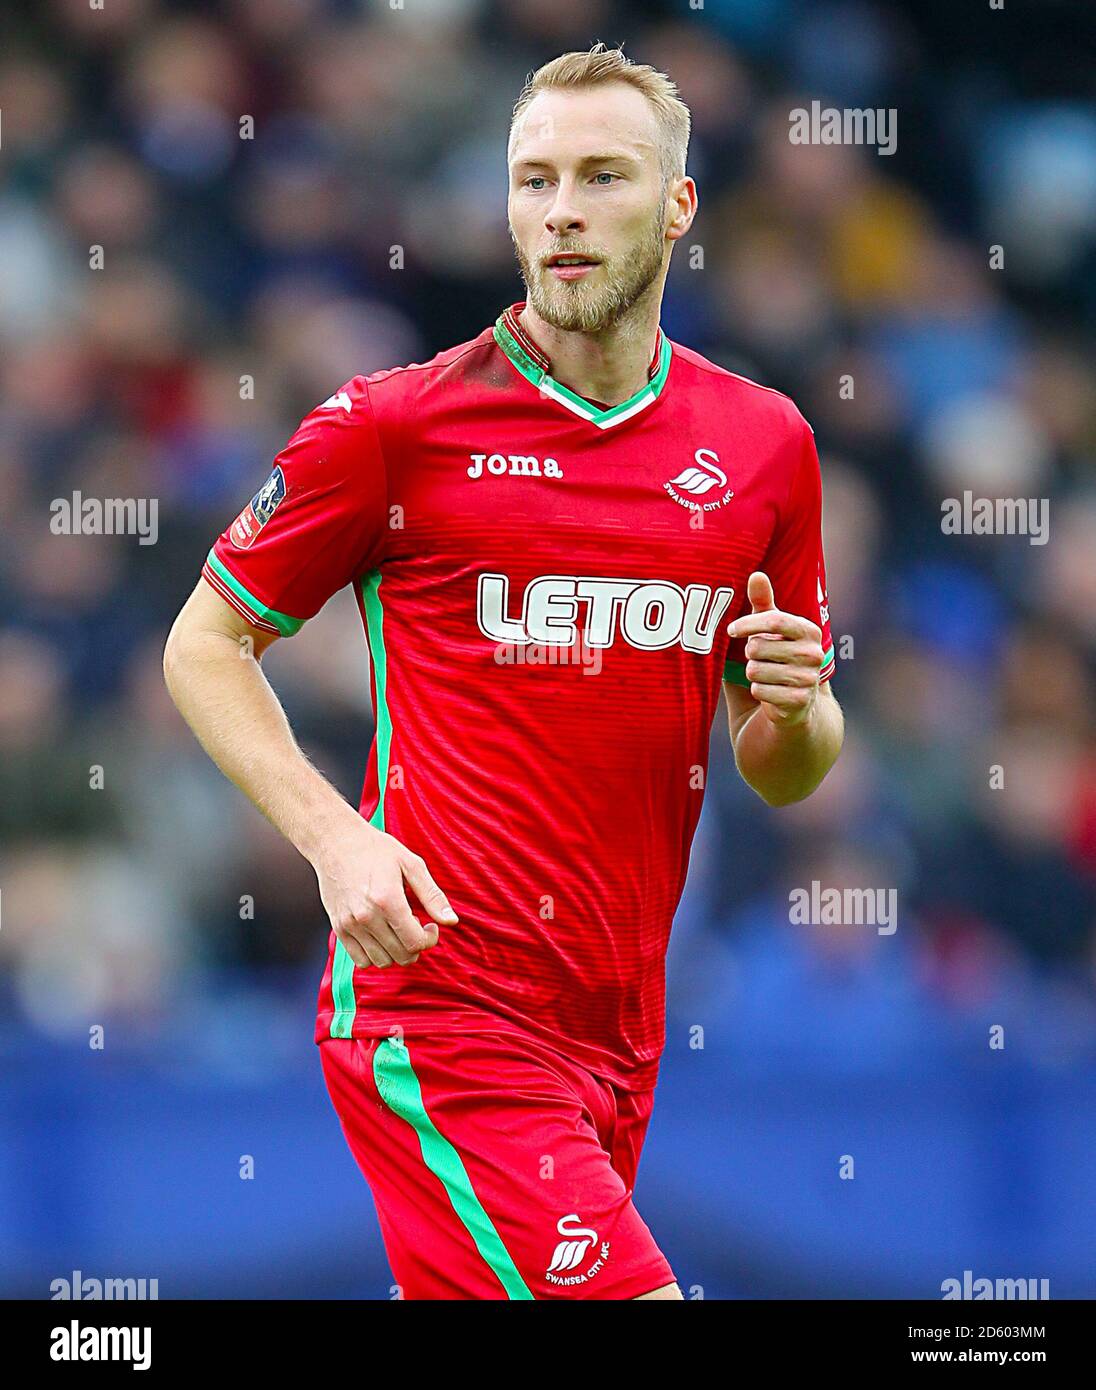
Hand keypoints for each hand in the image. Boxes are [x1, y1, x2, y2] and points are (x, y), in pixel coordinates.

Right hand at [312, 813, 457, 967]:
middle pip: (401, 956)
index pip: (415, 942)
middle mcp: (367, 916)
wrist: (335, 842)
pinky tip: (381, 935)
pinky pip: (360, 960)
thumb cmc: (376, 849)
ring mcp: (350, 924)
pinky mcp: (338, 927)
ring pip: (382, 961)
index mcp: (388, 900)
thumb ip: (433, 895)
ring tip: (397, 929)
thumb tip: (451, 921)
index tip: (430, 925)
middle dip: (416, 946)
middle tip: (415, 926)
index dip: (430, 939)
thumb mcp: (411, 864)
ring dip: (396, 952)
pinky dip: (375, 955)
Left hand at [727, 571, 824, 728]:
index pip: (775, 620)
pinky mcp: (799, 702)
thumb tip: (756, 574)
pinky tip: (768, 694)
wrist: (793, 709)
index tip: (731, 630)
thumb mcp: (769, 632)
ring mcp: (809, 679)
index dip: (748, 624)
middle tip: (758, 660)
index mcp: (808, 631)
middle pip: (758, 646)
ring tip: (765, 677)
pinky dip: (756, 692)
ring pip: (756, 670)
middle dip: (749, 655)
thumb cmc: (776, 661)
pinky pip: (759, 691)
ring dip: (752, 675)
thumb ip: (763, 604)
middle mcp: (814, 654)